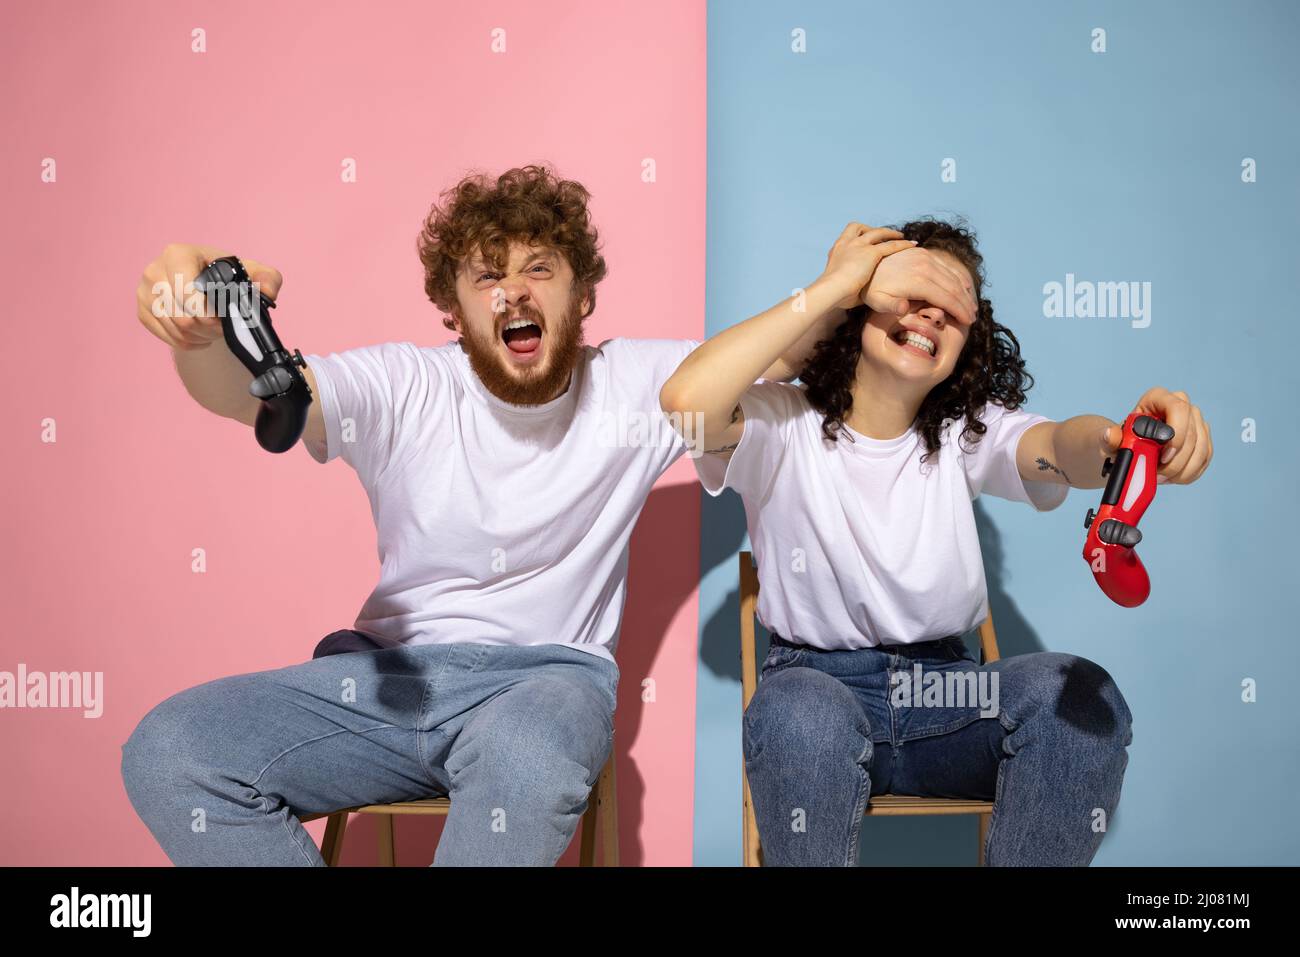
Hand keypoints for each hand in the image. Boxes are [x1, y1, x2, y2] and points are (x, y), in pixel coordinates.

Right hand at [136, 243, 282, 350]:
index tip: (225, 315)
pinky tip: (201, 334)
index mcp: (177, 254)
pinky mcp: (142, 312)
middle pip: (183, 316)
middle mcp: (154, 270)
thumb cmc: (226, 275)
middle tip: (223, 326)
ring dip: (201, 336)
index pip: (188, 292)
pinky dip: (189, 342)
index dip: (210, 312)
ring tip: (214, 328)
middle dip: (209, 328)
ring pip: (176, 330)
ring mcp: (144, 292)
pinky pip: (168, 338)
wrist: (202, 283)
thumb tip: (267, 293)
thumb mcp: (251, 272)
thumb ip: (268, 278)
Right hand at [819, 222, 917, 309]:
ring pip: (878, 232)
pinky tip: (911, 245)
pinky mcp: (871, 253)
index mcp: (837, 250)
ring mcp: (859, 246)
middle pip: (859, 227)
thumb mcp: (837, 284)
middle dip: (872, 230)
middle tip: (883, 236)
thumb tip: (855, 293)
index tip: (865, 243)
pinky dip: (902, 244)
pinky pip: (891, 245)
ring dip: (890, 233)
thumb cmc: (832, 294)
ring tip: (901, 236)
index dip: (857, 237)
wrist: (831, 290)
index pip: (847, 236)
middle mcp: (847, 243)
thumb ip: (847, 284)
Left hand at [861, 246, 979, 325]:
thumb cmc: (871, 289)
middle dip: (966, 304)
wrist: (864, 265)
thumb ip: (892, 307)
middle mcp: (925, 266)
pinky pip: (947, 266)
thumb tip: (905, 308)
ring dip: (964, 292)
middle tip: (973, 317)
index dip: (960, 311)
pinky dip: (958, 278)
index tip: (968, 322)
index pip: (947, 298)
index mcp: (918, 281)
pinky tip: (964, 288)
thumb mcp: (877, 302)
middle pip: (954, 287)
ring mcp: (925, 257)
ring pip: (953, 276)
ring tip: (971, 306)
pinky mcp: (922, 252)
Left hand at [1100, 387, 1211, 484]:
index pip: (1178, 409)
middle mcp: (1181, 404)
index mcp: (1157, 398)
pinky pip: (1204, 459)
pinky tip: (1173, 478)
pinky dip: (1189, 473)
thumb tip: (1109, 434)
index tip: (1163, 457)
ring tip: (1162, 478)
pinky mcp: (1202, 439)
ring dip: (1183, 470)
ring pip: (1202, 449)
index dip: (1176, 434)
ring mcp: (1195, 421)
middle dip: (1177, 461)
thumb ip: (1109, 438)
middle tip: (1158, 475)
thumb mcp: (1109, 441)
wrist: (1127, 449)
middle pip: (1193, 433)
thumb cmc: (1119, 441)